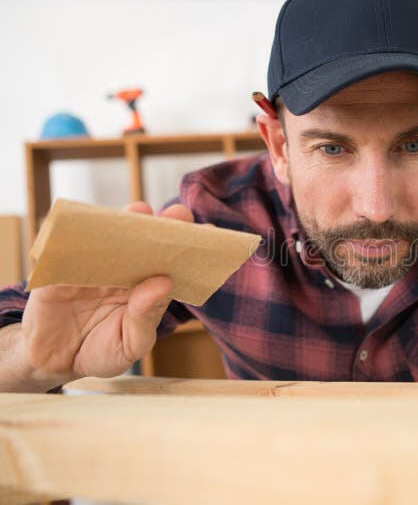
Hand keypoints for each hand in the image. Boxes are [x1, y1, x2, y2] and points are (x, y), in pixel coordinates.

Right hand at [18, 202, 194, 388]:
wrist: (52, 359)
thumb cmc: (100, 351)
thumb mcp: (129, 344)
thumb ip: (146, 318)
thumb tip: (163, 283)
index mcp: (150, 286)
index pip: (174, 262)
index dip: (192, 247)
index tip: (211, 232)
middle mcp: (128, 268)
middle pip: (149, 241)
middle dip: (165, 224)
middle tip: (178, 214)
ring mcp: (97, 263)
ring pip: (114, 234)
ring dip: (127, 219)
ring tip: (141, 211)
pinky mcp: (64, 263)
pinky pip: (73, 242)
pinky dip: (83, 230)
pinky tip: (95, 224)